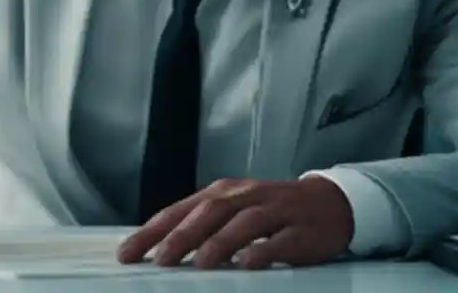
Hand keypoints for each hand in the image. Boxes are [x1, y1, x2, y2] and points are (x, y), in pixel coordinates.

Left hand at [117, 177, 352, 269]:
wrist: (330, 202)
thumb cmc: (272, 211)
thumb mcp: (234, 210)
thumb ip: (202, 225)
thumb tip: (159, 247)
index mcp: (224, 193)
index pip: (181, 210)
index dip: (153, 230)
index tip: (127, 252)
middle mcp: (245, 197)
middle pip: (208, 213)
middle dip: (180, 236)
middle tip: (157, 259)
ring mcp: (274, 211)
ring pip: (243, 223)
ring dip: (220, 242)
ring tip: (199, 263)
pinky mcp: (300, 229)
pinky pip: (281, 240)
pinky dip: (263, 251)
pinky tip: (248, 264)